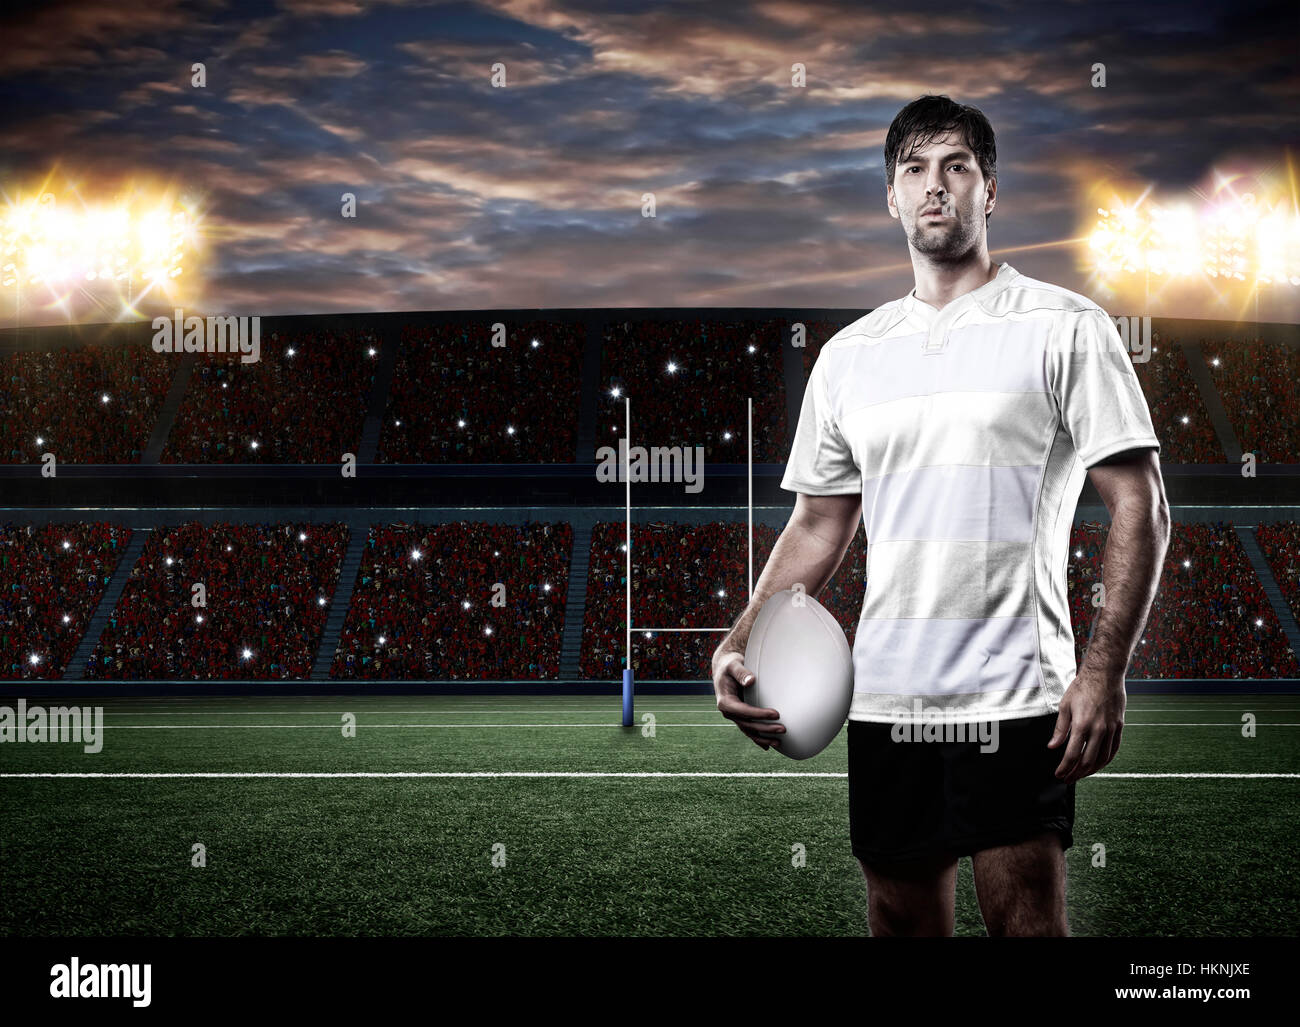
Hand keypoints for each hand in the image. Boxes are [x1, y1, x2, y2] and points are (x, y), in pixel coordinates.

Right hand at [711, 648, 784, 749]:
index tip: (776, 714)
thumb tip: (751, 681)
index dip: (759, 714)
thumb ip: (741, 673)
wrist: (725, 668)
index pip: (743, 711)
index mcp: (725, 701)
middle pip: (748, 724)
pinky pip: (749, 730)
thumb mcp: (733, 665)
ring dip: (764, 737)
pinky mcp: (740, 717)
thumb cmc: (730, 665)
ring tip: (779, 742)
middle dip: (766, 728)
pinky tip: (768, 746)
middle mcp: (729, 712)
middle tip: (783, 729)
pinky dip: (758, 739)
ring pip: (749, 731)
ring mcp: (734, 716)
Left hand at [1048, 667, 1125, 781]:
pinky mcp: (1119, 727)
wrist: (1105, 674)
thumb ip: (1060, 729)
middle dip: (1076, 773)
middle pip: (1088, 761)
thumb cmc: (1082, 688)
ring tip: (1080, 774)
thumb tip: (1052, 747)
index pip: (1072, 755)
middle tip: (1068, 779)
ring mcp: (1111, 729)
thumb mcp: (1065, 706)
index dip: (1065, 768)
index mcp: (1082, 725)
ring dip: (1091, 770)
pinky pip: (1114, 749)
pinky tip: (1098, 764)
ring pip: (1102, 758)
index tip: (1059, 775)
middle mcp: (1099, 730)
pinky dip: (1105, 760)